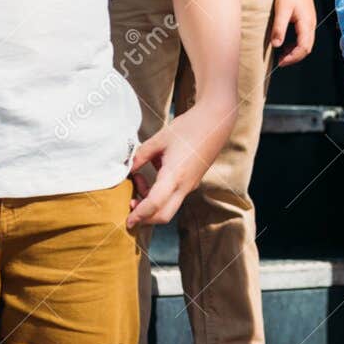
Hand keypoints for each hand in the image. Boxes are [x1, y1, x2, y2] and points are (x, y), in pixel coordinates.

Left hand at [126, 101, 233, 227]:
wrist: (216, 122)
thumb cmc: (188, 127)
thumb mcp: (159, 139)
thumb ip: (140, 156)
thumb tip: (127, 169)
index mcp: (175, 174)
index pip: (154, 204)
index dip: (139, 215)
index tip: (127, 221)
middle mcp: (184, 185)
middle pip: (164, 215)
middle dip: (145, 218)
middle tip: (130, 205)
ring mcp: (190, 185)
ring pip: (169, 206)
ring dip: (151, 202)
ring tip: (139, 178)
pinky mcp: (192, 181)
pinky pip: (175, 196)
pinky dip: (160, 194)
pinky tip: (153, 174)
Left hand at [269, 0, 316, 67]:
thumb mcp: (282, 10)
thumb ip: (279, 28)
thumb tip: (276, 45)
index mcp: (307, 24)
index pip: (303, 48)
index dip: (292, 58)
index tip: (280, 62)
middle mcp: (311, 25)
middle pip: (307, 48)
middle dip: (294, 57)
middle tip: (280, 61)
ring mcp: (310, 23)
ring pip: (306, 43)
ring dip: (294, 51)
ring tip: (281, 54)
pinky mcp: (307, 20)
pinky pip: (304, 37)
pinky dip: (295, 44)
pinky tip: (285, 43)